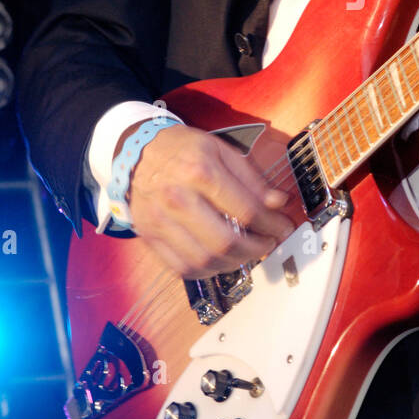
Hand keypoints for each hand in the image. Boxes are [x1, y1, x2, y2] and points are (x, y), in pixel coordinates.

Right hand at [123, 123, 293, 278]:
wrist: (135, 151)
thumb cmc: (182, 149)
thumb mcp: (220, 149)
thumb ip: (251, 178)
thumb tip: (278, 203)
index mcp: (200, 171)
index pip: (246, 210)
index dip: (272, 224)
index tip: (283, 227)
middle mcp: (177, 198)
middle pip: (225, 241)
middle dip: (256, 248)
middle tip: (267, 243)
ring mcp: (160, 220)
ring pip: (204, 260)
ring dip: (234, 263)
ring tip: (246, 252)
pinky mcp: (149, 236)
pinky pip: (181, 268)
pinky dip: (207, 270)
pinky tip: (220, 259)